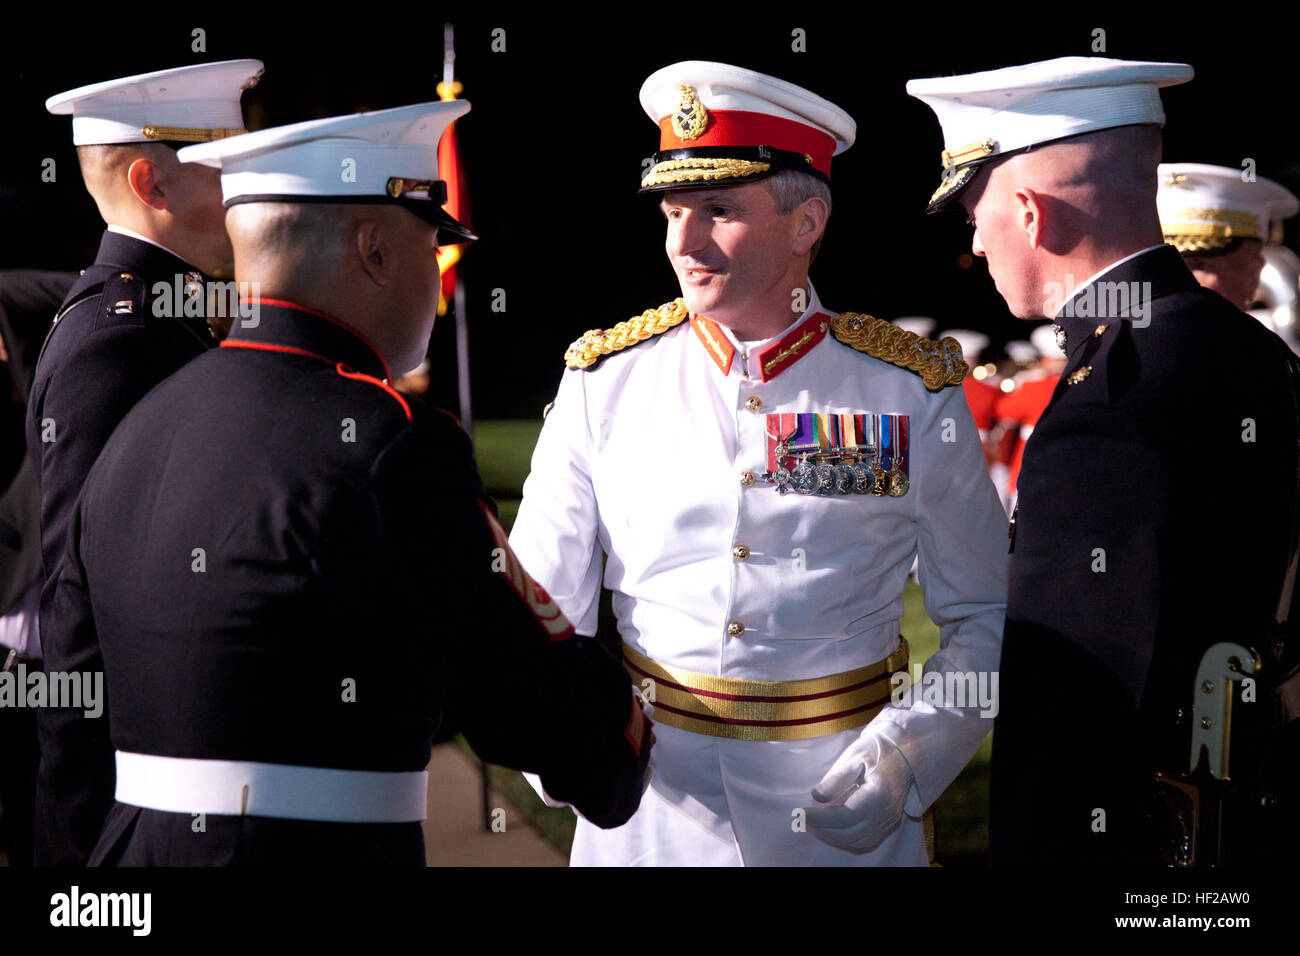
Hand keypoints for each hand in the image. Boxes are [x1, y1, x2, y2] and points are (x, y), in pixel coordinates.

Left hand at [803, 733, 914, 852]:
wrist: (906, 754)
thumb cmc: (878, 751)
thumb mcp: (855, 757)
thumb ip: (836, 779)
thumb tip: (816, 798)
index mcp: (878, 794)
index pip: (845, 815)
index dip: (821, 818)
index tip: (801, 813)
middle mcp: (886, 812)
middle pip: (851, 833)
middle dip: (824, 830)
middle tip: (803, 820)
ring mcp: (889, 820)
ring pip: (859, 840)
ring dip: (834, 837)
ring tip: (814, 825)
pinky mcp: (889, 823)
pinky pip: (867, 840)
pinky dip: (847, 839)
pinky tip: (833, 830)